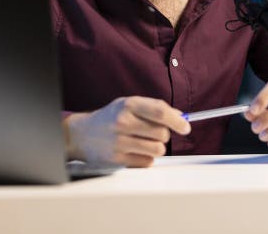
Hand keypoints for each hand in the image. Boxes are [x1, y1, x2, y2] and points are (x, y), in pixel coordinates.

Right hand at [64, 96, 190, 167]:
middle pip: (162, 133)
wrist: (82, 134)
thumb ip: (154, 108)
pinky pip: (147, 162)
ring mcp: (119, 142)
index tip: (186, 127)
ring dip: (157, 148)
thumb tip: (180, 116)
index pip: (160, 112)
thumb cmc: (111, 117)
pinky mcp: (117, 159)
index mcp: (128, 104)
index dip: (177, 121)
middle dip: (164, 135)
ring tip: (144, 142)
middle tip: (154, 133)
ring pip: (158, 149)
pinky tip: (134, 151)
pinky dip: (146, 158)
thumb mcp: (130, 105)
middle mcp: (123, 122)